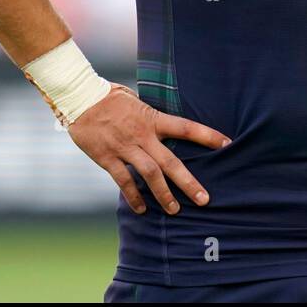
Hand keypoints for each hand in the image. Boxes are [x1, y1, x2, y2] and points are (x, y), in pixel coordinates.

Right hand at [68, 82, 230, 214]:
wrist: (79, 98)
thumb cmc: (110, 97)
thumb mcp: (137, 100)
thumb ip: (151, 116)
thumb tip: (166, 122)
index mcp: (152, 119)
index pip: (186, 127)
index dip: (208, 136)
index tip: (227, 144)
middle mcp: (142, 135)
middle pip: (171, 161)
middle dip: (188, 182)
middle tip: (204, 199)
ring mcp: (125, 147)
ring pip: (149, 175)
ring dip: (163, 194)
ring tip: (175, 210)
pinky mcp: (107, 158)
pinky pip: (123, 181)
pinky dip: (133, 196)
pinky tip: (141, 209)